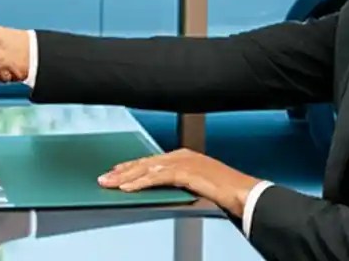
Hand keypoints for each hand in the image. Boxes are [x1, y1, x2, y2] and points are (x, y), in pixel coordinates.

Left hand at [97, 148, 258, 216]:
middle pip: (144, 163)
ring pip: (146, 169)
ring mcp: (183, 162)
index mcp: (184, 156)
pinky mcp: (186, 172)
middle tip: (104, 178)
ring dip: (125, 177)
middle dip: (122, 171)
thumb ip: (179, 183)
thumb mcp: (197, 184)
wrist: (244, 193)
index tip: (115, 171)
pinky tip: (128, 188)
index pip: (150, 160)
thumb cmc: (226, 191)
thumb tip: (162, 189)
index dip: (131, 166)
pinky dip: (140, 183)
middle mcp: (181, 155)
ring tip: (109, 184)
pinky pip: (157, 178)